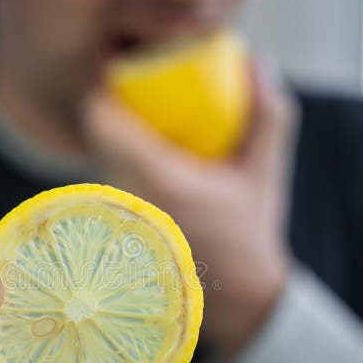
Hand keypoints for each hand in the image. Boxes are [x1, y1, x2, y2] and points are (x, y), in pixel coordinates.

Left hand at [85, 64, 297, 356]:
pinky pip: (104, 184)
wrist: (236, 298)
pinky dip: (117, 168)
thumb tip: (257, 64)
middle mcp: (126, 199)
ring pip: (98, 161)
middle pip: (95, 136)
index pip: (100, 120)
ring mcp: (114, 221)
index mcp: (159, 179)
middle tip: (139, 101)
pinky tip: (144, 168)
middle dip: (113, 114)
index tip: (122, 79)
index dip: (103, 93)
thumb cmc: (248, 236)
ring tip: (144, 133)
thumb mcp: (265, 173)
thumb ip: (267, 116)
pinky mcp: (112, 234)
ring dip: (114, 142)